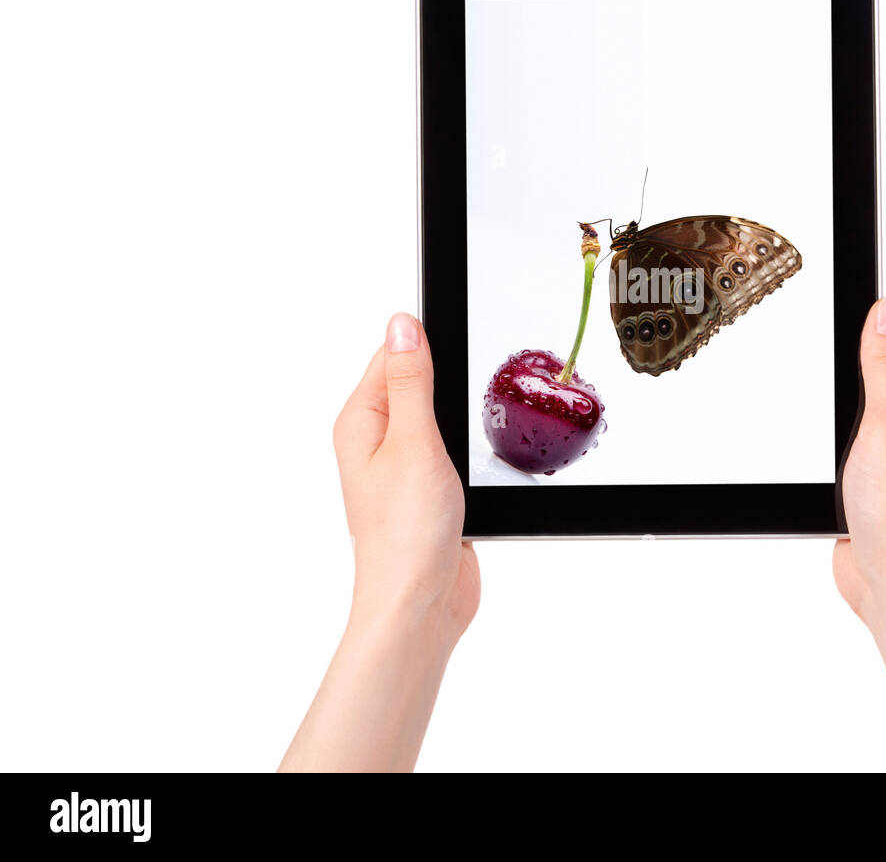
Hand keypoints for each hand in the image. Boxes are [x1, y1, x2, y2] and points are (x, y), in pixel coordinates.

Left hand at [280, 313, 477, 771]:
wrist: (420, 604)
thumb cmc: (407, 534)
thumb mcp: (414, 441)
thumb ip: (411, 380)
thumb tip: (402, 323)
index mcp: (361, 420)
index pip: (393, 355)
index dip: (430, 343)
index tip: (466, 337)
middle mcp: (377, 441)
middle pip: (418, 382)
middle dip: (451, 380)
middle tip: (478, 389)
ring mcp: (403, 467)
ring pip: (439, 417)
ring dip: (463, 418)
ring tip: (477, 431)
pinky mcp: (429, 490)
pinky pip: (451, 450)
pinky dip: (469, 448)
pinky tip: (482, 457)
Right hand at [832, 298, 885, 771]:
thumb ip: (885, 362)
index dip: (874, 323)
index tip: (842, 322)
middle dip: (858, 363)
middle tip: (838, 382)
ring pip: (876, 398)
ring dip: (851, 402)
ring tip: (840, 422)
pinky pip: (867, 432)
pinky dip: (847, 433)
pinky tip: (836, 448)